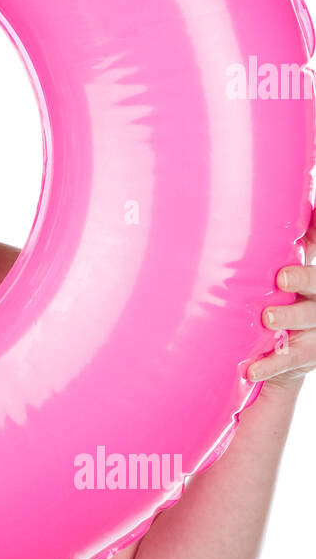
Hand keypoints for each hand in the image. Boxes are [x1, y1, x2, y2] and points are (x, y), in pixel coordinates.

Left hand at [247, 205, 315, 389]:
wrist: (293, 343)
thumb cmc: (292, 290)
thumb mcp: (299, 262)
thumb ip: (306, 235)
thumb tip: (307, 190)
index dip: (309, 265)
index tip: (285, 271)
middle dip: (303, 284)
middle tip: (281, 279)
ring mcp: (314, 334)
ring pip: (306, 329)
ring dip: (288, 322)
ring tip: (267, 319)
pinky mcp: (303, 359)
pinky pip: (287, 363)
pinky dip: (268, 366)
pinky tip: (250, 369)